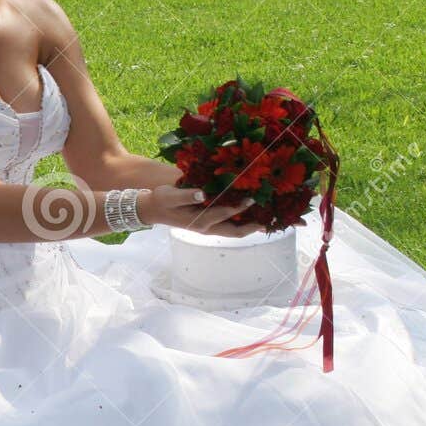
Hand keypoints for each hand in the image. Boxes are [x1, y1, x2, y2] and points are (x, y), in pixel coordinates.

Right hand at [140, 184, 269, 236]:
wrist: (152, 209)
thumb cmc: (161, 200)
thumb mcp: (170, 196)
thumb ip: (186, 195)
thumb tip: (202, 193)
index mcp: (199, 221)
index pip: (224, 214)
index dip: (240, 207)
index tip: (254, 198)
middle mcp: (207, 228)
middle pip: (236, 232)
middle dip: (254, 226)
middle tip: (272, 219)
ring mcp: (209, 228)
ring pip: (235, 231)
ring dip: (252, 226)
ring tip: (269, 218)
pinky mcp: (210, 224)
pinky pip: (231, 227)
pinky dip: (244, 222)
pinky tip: (254, 214)